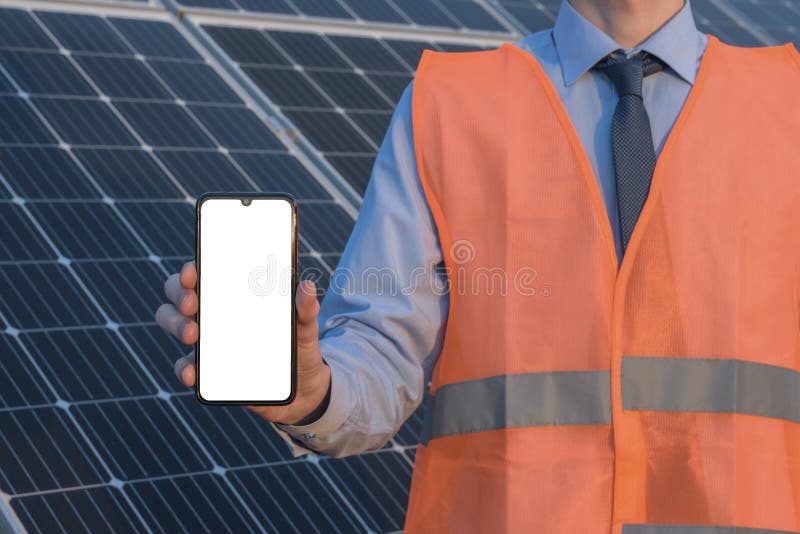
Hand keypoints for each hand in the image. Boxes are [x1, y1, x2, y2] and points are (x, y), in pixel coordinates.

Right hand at [155, 261, 331, 425]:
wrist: (303, 388)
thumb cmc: (299, 347)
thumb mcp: (306, 328)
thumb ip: (306, 309)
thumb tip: (307, 286)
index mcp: (236, 296)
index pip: (204, 274)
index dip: (191, 269)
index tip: (194, 272)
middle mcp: (215, 314)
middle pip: (180, 296)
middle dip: (179, 295)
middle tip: (193, 304)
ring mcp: (209, 342)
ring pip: (174, 324)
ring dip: (176, 325)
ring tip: (193, 334)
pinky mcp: (209, 371)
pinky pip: (185, 367)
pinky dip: (184, 369)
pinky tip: (193, 372)